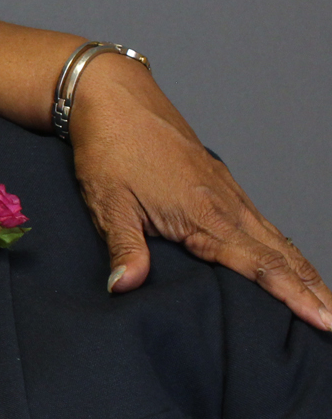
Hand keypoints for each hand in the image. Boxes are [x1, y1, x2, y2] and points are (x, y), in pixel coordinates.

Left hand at [68, 53, 331, 330]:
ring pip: (274, 237)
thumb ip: (123, 248)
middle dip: (311, 290)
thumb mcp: (108, 203)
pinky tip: (287, 258)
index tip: (322, 320)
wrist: (115, 98)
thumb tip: (123, 286)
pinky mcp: (219, 181)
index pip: (259, 265)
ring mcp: (226, 191)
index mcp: (204, 215)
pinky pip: (261, 221)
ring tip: (325, 300)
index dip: (292, 295)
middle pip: (279, 255)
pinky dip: (282, 245)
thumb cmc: (109, 148)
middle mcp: (225, 205)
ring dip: (302, 270)